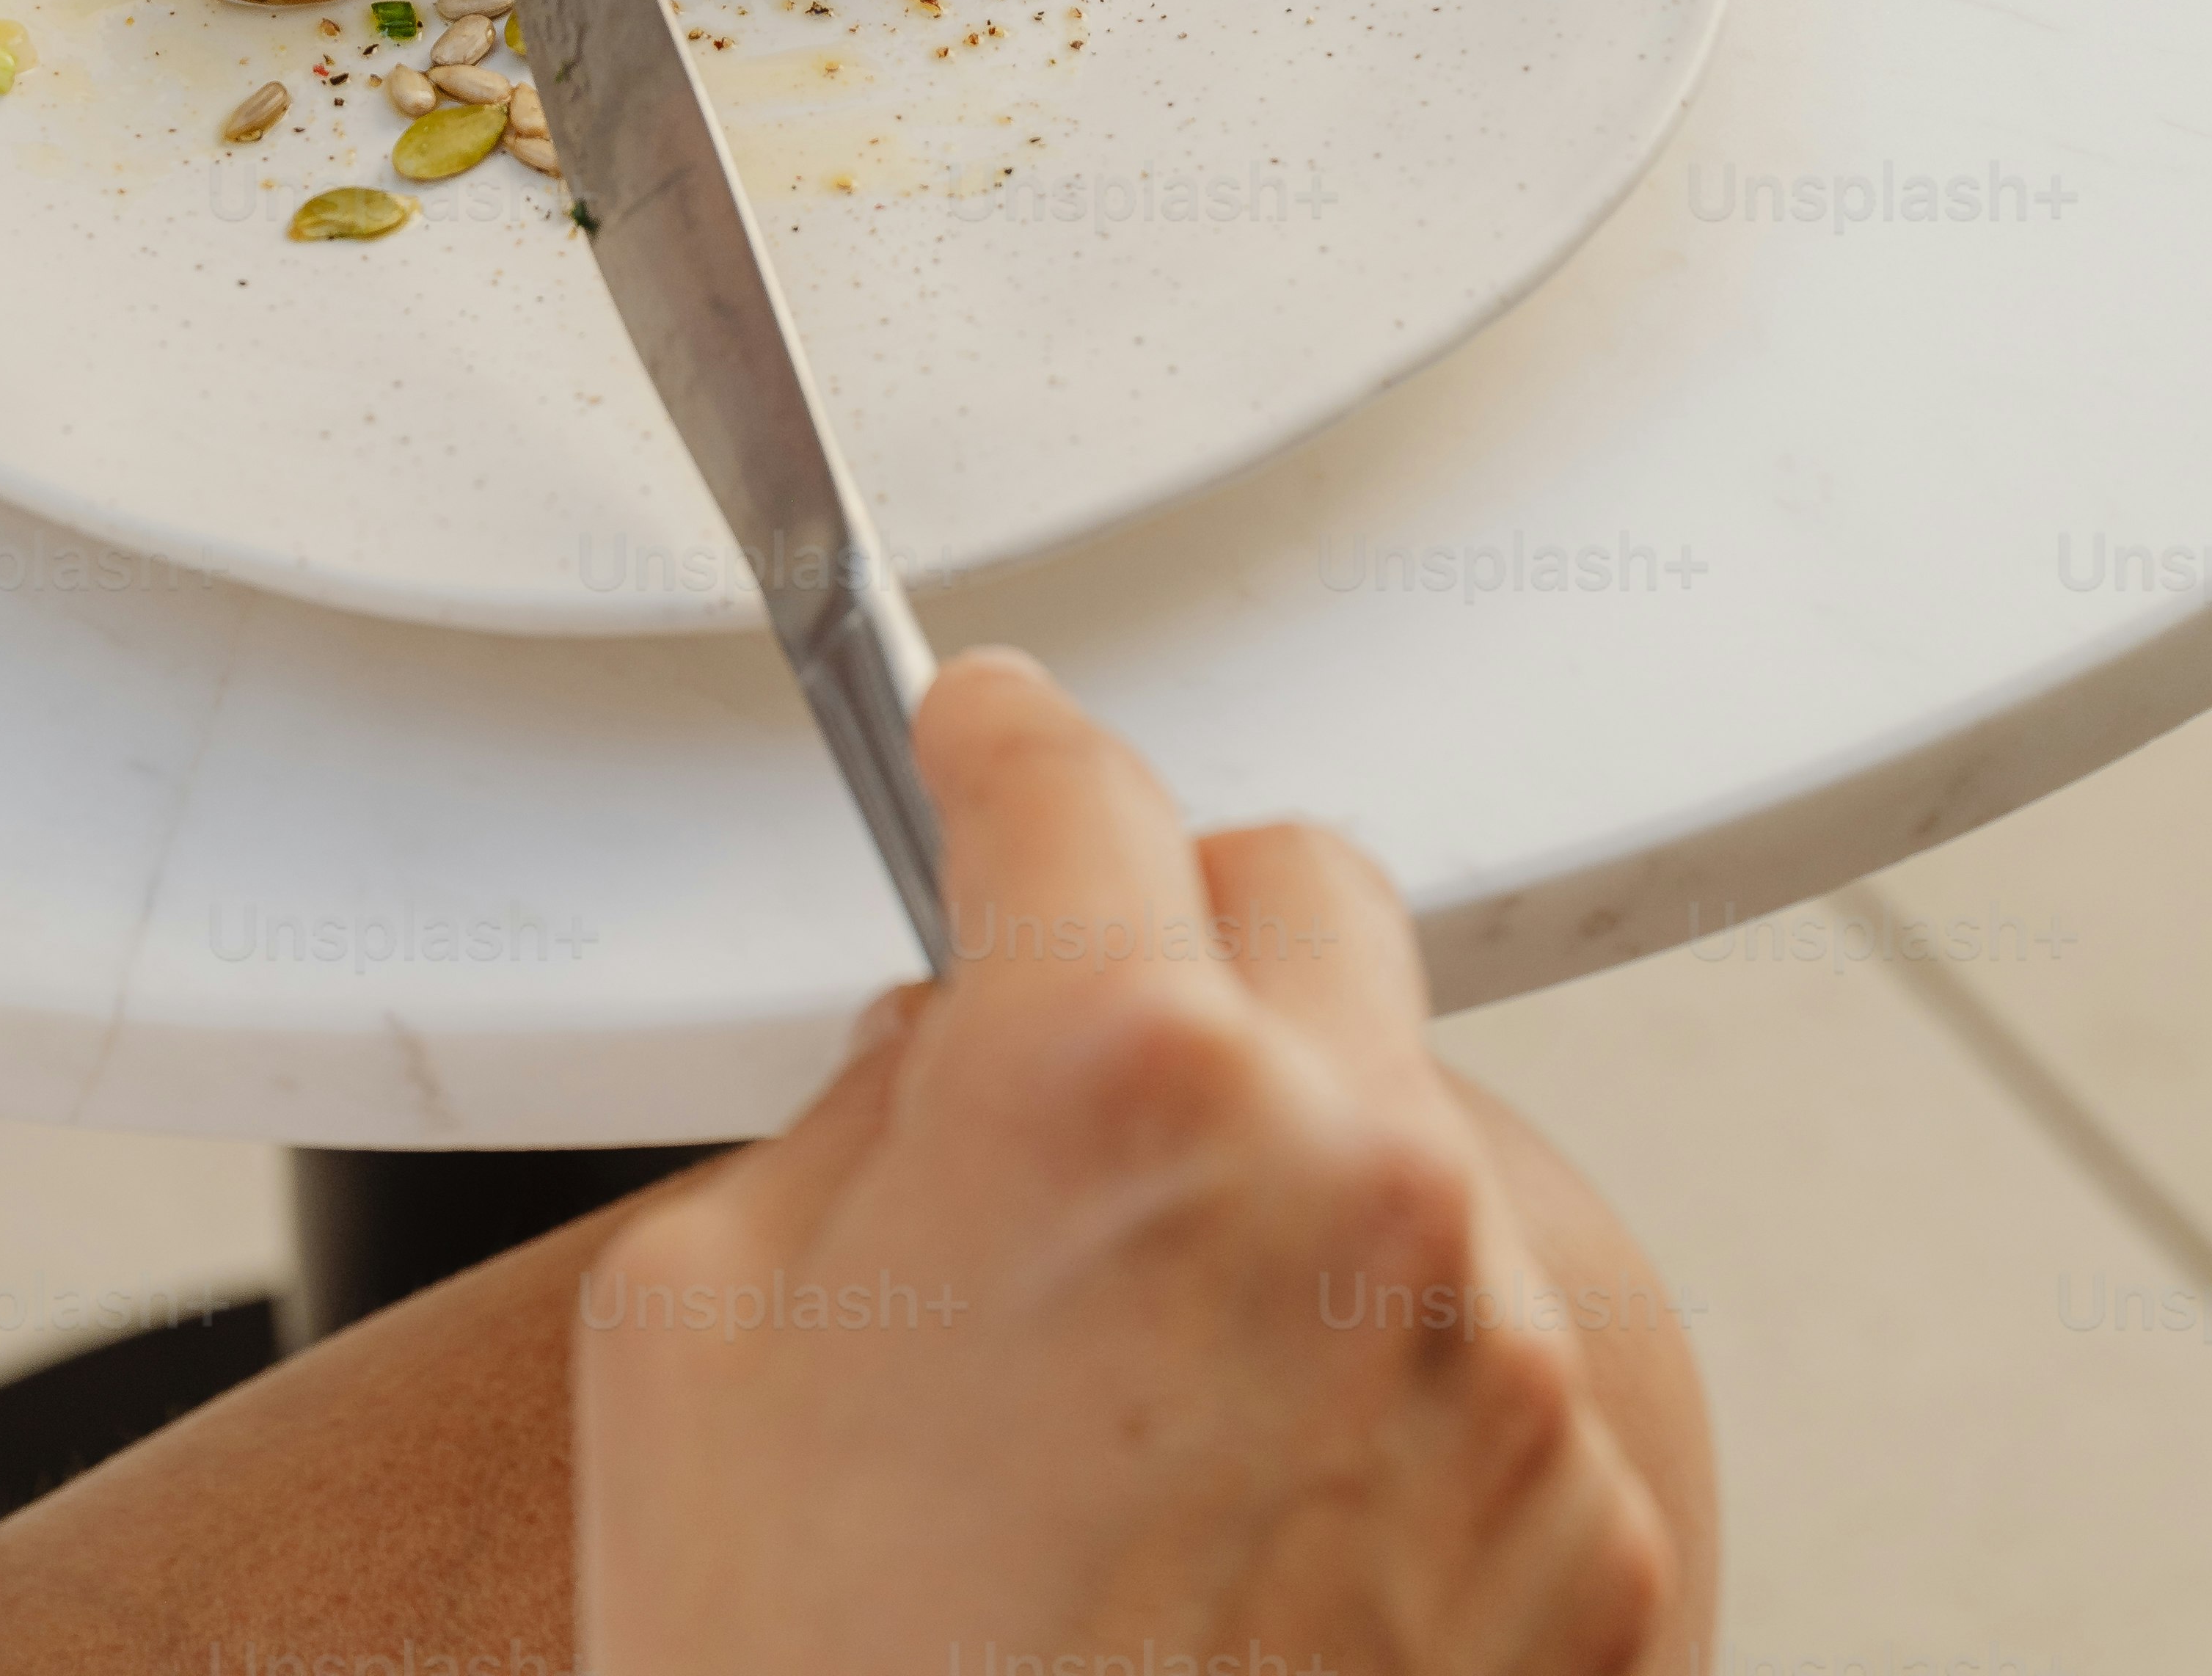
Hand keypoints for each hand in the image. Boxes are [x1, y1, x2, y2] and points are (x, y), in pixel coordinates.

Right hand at [577, 646, 1684, 1675]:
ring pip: (1399, 1141)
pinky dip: (1382, 1391)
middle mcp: (1350, 1175)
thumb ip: (858, 1115)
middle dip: (1176, 952)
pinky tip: (1238, 1527)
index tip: (993, 748)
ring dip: (1289, 1189)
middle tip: (1068, 1078)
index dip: (1001, 748)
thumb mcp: (698, 1327)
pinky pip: (1483, 1360)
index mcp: (1114, 1077)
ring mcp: (1497, 1365)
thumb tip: (949, 1048)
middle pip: (1298, 899)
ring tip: (1134, 1395)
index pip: (1073, 778)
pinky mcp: (1588, 1538)